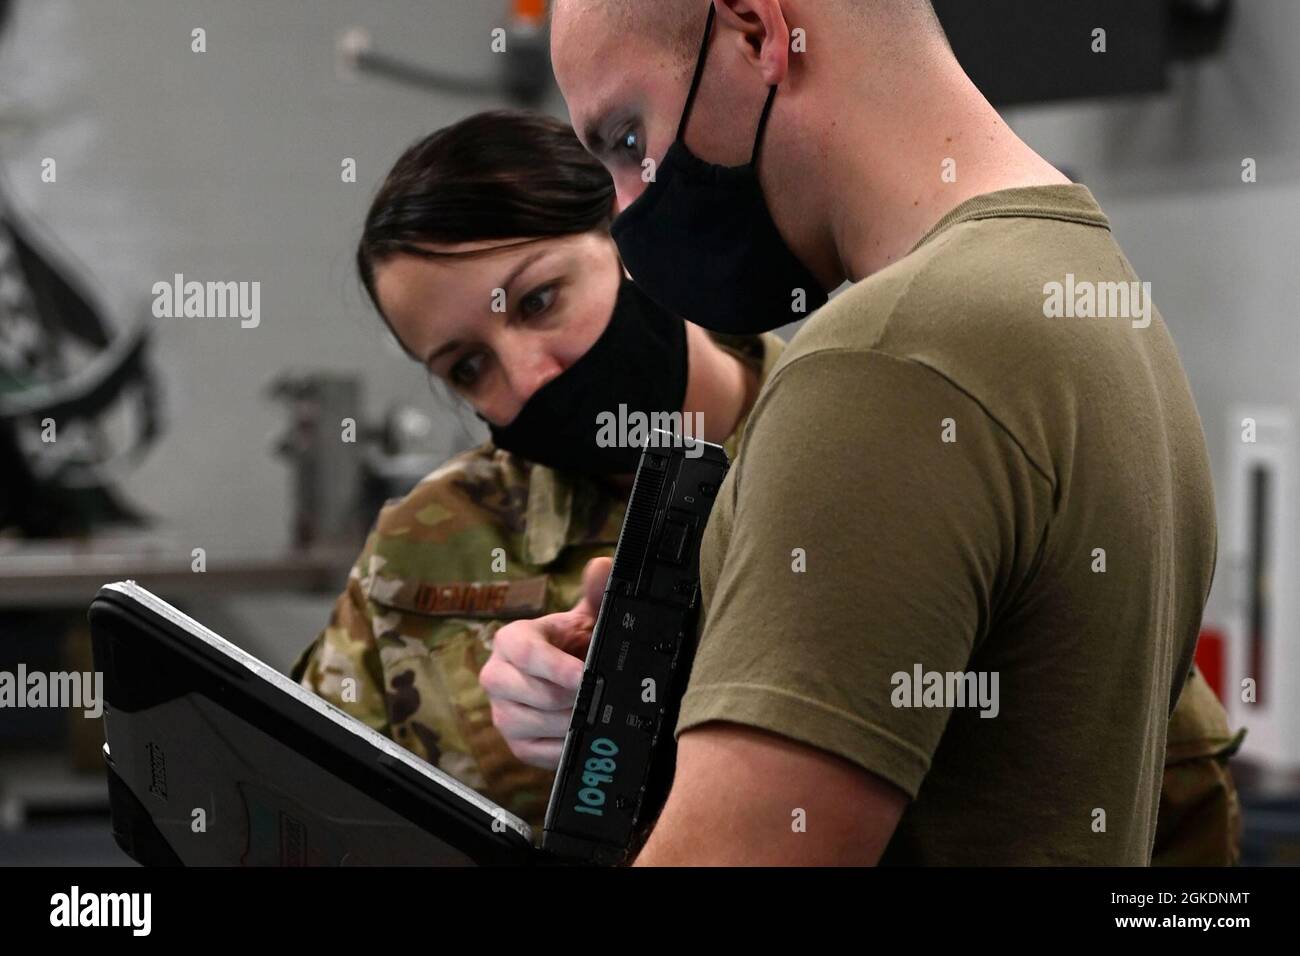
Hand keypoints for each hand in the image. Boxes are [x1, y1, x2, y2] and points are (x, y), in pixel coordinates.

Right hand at [481, 557, 611, 768]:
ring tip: (590, 710)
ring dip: (572, 721)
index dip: (557, 667)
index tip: (586, 676)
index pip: (526, 654)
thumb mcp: (586, 618)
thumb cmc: (573, 645)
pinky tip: (578, 731)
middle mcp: (496, 676)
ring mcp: (501, 712)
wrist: (565, 678)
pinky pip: (539, 751)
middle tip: (597, 694)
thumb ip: (596, 593)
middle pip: (535, 694)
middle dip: (573, 698)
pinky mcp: (513, 743)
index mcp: (511, 640)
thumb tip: (602, 565)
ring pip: (538, 723)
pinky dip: (565, 744)